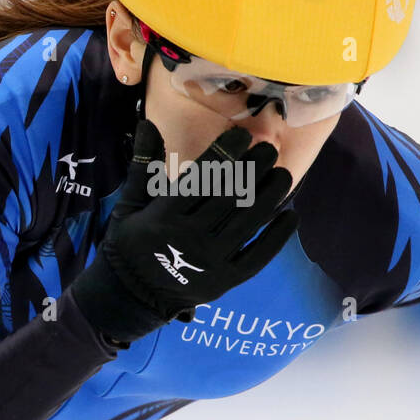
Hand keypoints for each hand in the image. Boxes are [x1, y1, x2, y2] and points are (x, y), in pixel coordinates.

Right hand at [69, 118, 298, 343]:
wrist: (129, 297)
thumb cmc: (128, 244)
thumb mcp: (129, 204)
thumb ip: (143, 165)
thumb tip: (147, 122)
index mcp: (164, 215)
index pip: (202, 177)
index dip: (225, 153)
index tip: (242, 135)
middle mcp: (189, 237)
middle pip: (229, 196)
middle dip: (253, 168)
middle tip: (269, 148)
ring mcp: (209, 262)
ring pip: (247, 222)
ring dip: (270, 196)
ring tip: (283, 174)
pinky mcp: (224, 281)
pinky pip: (257, 257)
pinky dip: (276, 237)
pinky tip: (291, 216)